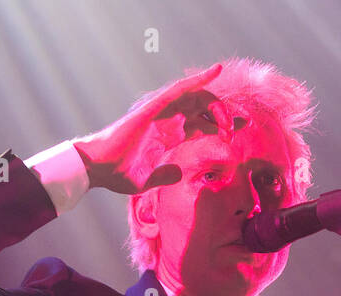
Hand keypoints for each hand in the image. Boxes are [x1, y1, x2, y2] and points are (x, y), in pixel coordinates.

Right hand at [73, 63, 232, 194]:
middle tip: (240, 127)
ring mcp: (161, 111)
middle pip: (203, 108)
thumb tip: (178, 173)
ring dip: (217, 104)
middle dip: (224, 114)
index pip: (200, 124)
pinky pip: (180, 89)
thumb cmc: (118, 174)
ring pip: (196, 97)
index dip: (221, 125)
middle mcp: (167, 120)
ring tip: (230, 119)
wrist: (101, 169)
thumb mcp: (148, 179)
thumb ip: (165, 175)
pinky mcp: (155, 107)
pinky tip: (215, 72)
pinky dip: (198, 80)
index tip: (239, 131)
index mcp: (168, 135)